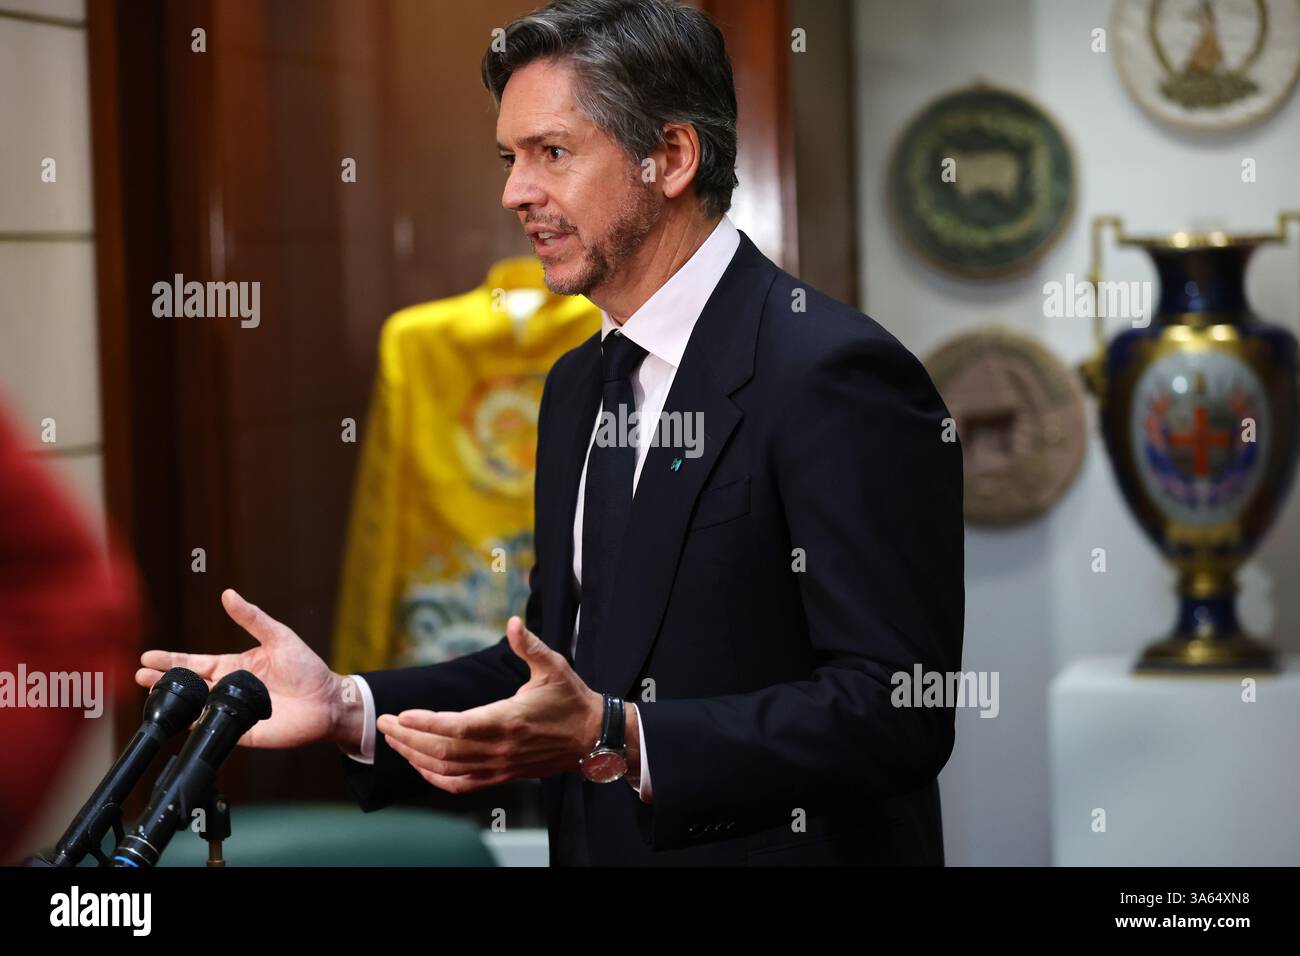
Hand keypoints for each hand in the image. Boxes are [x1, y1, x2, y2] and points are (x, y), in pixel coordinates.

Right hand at [134, 588, 354, 749]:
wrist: (326, 701)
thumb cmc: (306, 668)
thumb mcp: (278, 636)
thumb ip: (252, 618)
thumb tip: (228, 594)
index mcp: (233, 666)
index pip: (195, 663)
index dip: (172, 660)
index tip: (148, 656)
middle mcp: (228, 688)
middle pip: (189, 685)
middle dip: (163, 680)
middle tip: (139, 674)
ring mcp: (233, 710)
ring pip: (196, 707)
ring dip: (175, 702)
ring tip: (152, 693)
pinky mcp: (242, 731)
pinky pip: (215, 728)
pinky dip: (198, 724)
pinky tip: (183, 721)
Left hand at [378, 615, 619, 792]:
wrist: (592, 737)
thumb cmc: (571, 700)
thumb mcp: (554, 667)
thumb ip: (529, 645)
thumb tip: (513, 622)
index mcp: (508, 720)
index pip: (456, 727)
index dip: (425, 723)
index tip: (401, 714)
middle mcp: (500, 748)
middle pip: (443, 749)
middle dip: (408, 737)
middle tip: (383, 723)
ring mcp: (499, 766)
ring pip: (447, 769)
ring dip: (415, 756)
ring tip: (393, 741)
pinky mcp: (501, 776)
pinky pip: (461, 784)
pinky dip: (435, 778)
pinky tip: (420, 765)